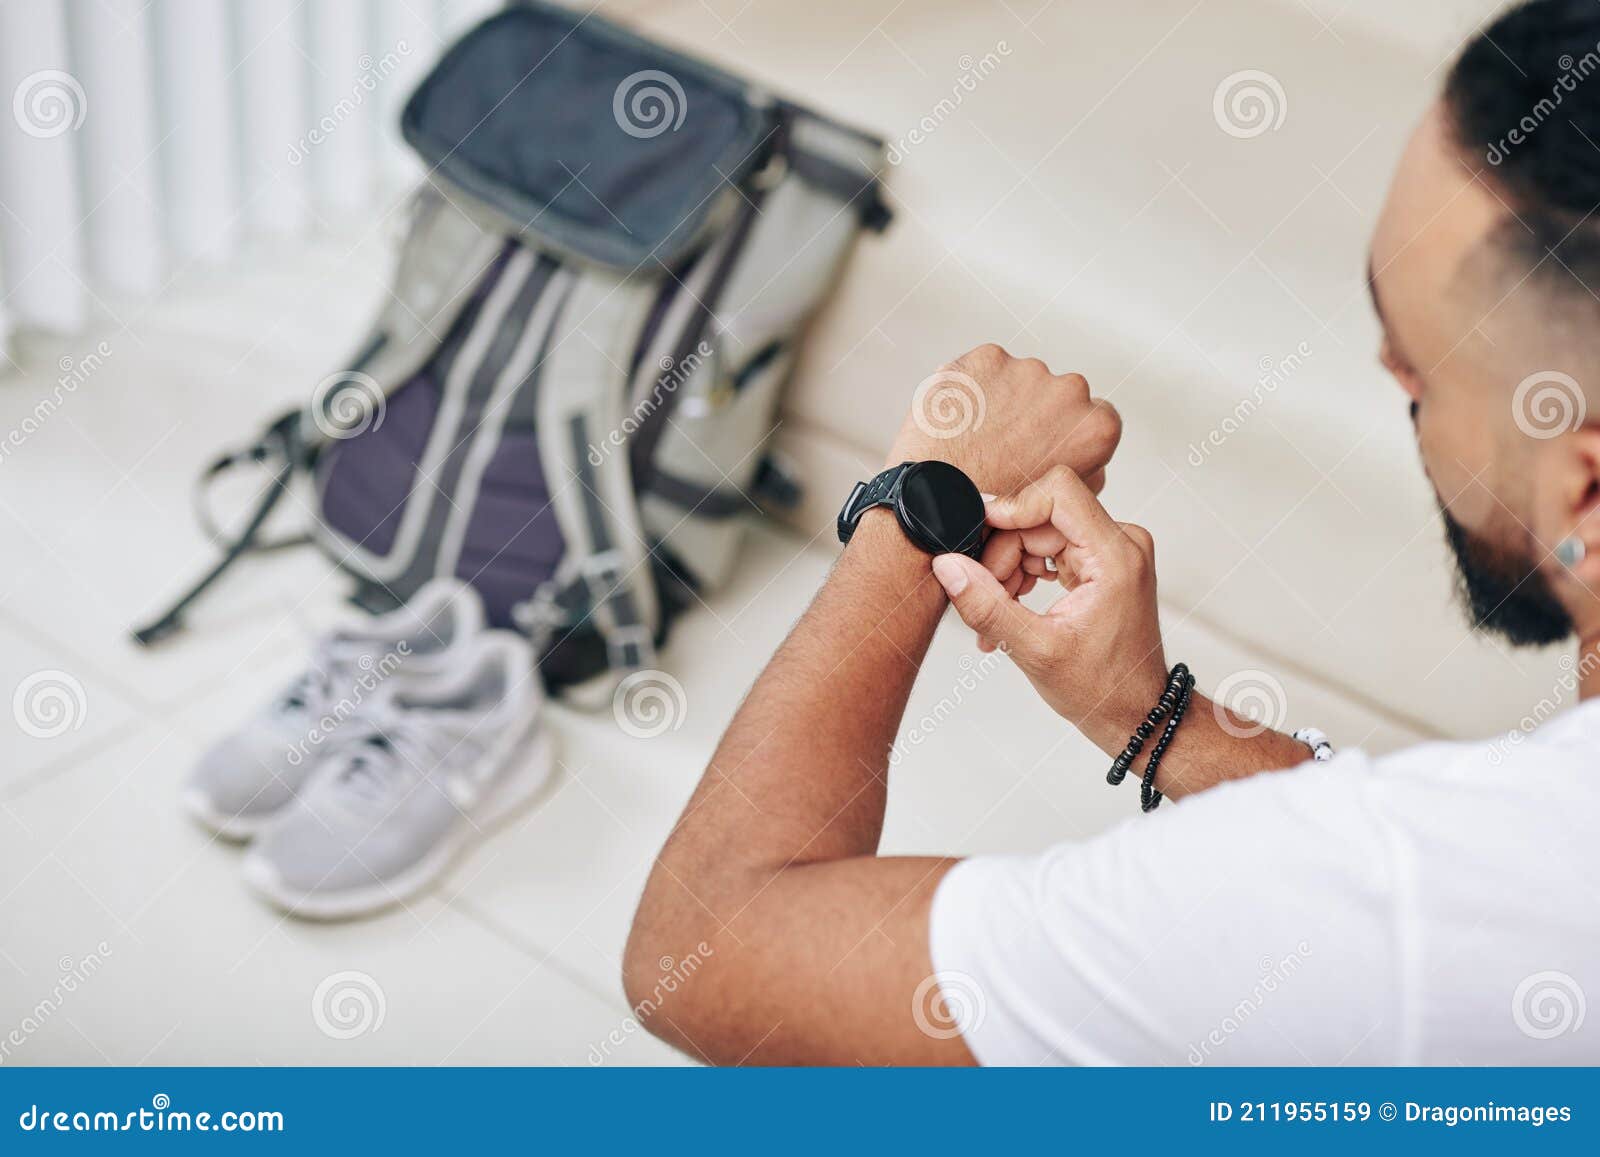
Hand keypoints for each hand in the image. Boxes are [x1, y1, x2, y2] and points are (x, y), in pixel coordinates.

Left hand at [888, 344, 1120, 495]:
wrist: (939, 501)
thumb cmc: (996, 512)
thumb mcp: (1059, 503)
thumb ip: (1086, 472)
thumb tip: (1092, 462)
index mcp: (1096, 425)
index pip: (1094, 416)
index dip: (1065, 431)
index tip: (1044, 444)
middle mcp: (1070, 390)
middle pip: (1056, 393)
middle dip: (1035, 412)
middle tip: (1004, 445)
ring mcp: (1027, 370)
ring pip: (1017, 379)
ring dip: (1002, 399)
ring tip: (976, 437)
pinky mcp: (987, 359)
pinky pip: (981, 370)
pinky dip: (970, 389)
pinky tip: (959, 419)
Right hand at [928, 466, 1167, 743]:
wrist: (1135, 714)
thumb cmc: (1103, 690)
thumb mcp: (1035, 650)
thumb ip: (987, 605)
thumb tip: (948, 567)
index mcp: (1115, 556)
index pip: (1058, 492)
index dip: (1012, 507)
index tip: (977, 532)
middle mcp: (1121, 544)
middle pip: (1040, 517)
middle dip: (1002, 555)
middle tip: (983, 597)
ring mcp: (1113, 552)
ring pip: (1039, 533)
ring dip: (1008, 569)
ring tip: (995, 614)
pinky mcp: (1102, 562)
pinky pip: (1051, 548)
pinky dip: (1024, 574)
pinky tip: (1010, 606)